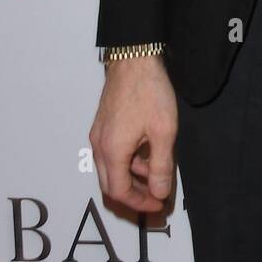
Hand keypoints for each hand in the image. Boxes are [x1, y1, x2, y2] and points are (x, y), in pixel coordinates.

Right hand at [89, 55, 177, 213]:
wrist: (134, 58)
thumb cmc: (149, 91)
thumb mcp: (163, 132)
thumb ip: (160, 166)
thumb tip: (159, 192)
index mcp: (112, 151)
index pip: (120, 192)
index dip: (140, 203)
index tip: (159, 204)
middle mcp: (99, 146)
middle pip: (111, 184)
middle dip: (133, 195)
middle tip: (155, 197)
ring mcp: (99, 134)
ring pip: (110, 169)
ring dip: (131, 177)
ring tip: (156, 174)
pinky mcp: (103, 124)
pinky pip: (111, 153)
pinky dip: (127, 161)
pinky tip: (147, 153)